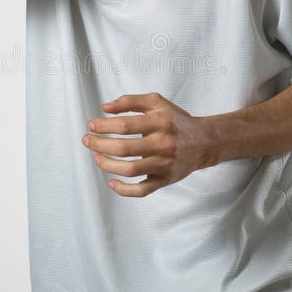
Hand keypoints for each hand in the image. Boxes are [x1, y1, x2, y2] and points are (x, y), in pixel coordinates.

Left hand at [81, 91, 211, 196]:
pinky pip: (142, 190)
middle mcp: (163, 143)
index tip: (91, 125)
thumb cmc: (176, 120)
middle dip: (99, 144)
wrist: (204, 142)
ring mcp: (164, 164)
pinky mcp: (165, 179)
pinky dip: (124, 190)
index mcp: (160, 122)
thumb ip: (130, 101)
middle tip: (87, 140)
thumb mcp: (156, 102)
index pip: (125, 125)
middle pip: (124, 148)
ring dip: (107, 165)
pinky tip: (112, 182)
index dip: (104, 126)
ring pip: (130, 170)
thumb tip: (104, 108)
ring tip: (96, 158)